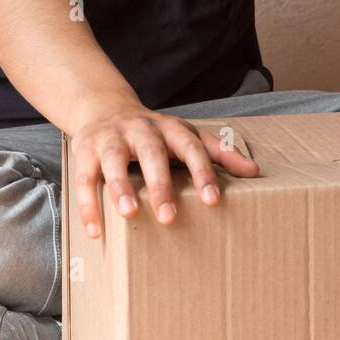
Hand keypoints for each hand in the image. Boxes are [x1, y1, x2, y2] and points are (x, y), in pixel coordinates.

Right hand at [70, 102, 259, 238]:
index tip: (213, 200)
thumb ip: (218, 153)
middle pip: (152, 153)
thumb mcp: (185, 136)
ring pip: (114, 161)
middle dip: (160, 184)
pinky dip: (88, 205)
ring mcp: (110, 139)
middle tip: (169, 217)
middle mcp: (140, 129)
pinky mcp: (85, 151)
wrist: (103, 108)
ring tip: (129, 214)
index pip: (191, 147)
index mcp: (170, 128)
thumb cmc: (154, 133)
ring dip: (120, 188)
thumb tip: (255, 172)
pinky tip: (96, 231)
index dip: (202, 172)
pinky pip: (85, 179)